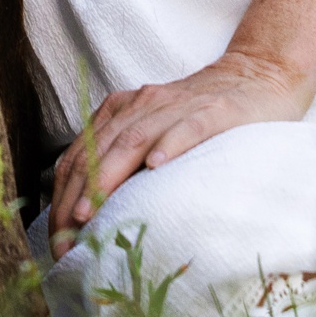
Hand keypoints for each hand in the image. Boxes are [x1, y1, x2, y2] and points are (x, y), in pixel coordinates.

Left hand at [50, 49, 312, 253]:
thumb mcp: (156, 133)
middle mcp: (143, 104)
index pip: (80, 155)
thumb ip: (125, 162)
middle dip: (76, 197)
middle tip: (67, 240)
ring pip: (134, 139)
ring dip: (107, 176)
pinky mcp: (215, 111)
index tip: (56, 238)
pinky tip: (156, 167)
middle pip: (98, 150)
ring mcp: (179, 106)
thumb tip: (90, 218)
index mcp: (123, 111)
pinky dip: (170, 144)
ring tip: (91, 212)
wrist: (259, 76)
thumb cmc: (202, 117)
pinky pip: (188, 127)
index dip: (62, 197)